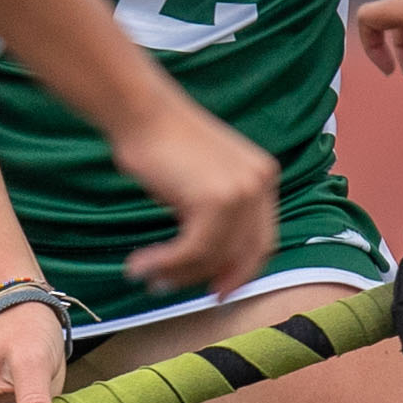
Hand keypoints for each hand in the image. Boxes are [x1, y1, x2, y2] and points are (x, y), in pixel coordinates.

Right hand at [111, 95, 277, 299]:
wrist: (140, 113)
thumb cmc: (160, 143)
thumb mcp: (203, 179)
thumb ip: (216, 213)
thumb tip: (209, 264)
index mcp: (262, 177)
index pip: (262, 241)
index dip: (240, 272)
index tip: (216, 290)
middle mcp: (259, 184)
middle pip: (243, 255)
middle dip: (209, 278)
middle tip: (172, 289)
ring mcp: (241, 192)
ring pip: (214, 257)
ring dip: (176, 273)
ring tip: (146, 276)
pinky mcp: (215, 201)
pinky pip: (193, 251)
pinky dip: (164, 264)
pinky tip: (140, 265)